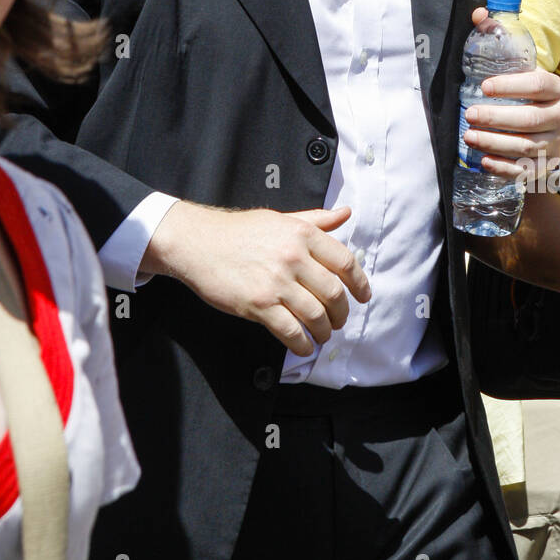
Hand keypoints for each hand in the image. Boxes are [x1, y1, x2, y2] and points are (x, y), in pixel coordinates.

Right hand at [142, 202, 370, 355]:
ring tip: (321, 334)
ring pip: (316, 315)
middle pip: (334, 293)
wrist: (196, 243)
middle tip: (339, 320)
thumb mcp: (279, 218)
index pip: (345, 261)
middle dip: (342, 313)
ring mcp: (276, 282)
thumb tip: (345, 213)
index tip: (362, 296)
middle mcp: (293, 256)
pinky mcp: (259, 305)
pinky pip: (292, 332)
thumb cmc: (238, 231)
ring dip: (324, 331)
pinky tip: (304, 346)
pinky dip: (303, 344)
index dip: (359, 283)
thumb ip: (314, 219)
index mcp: (302, 233)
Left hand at [461, 6, 559, 185]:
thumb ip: (500, 39)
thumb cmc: (527, 93)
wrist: (547, 130)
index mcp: (556, 88)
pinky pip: (525, 169)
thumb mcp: (521, 68)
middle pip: (529, 118)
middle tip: (469, 114)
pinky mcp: (544, 165)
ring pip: (525, 145)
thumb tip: (478, 14)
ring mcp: (554, 143)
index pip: (537, 85)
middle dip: (496, 117)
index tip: (484, 87)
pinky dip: (504, 167)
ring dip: (494, 142)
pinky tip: (484, 160)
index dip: (510, 86)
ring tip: (468, 135)